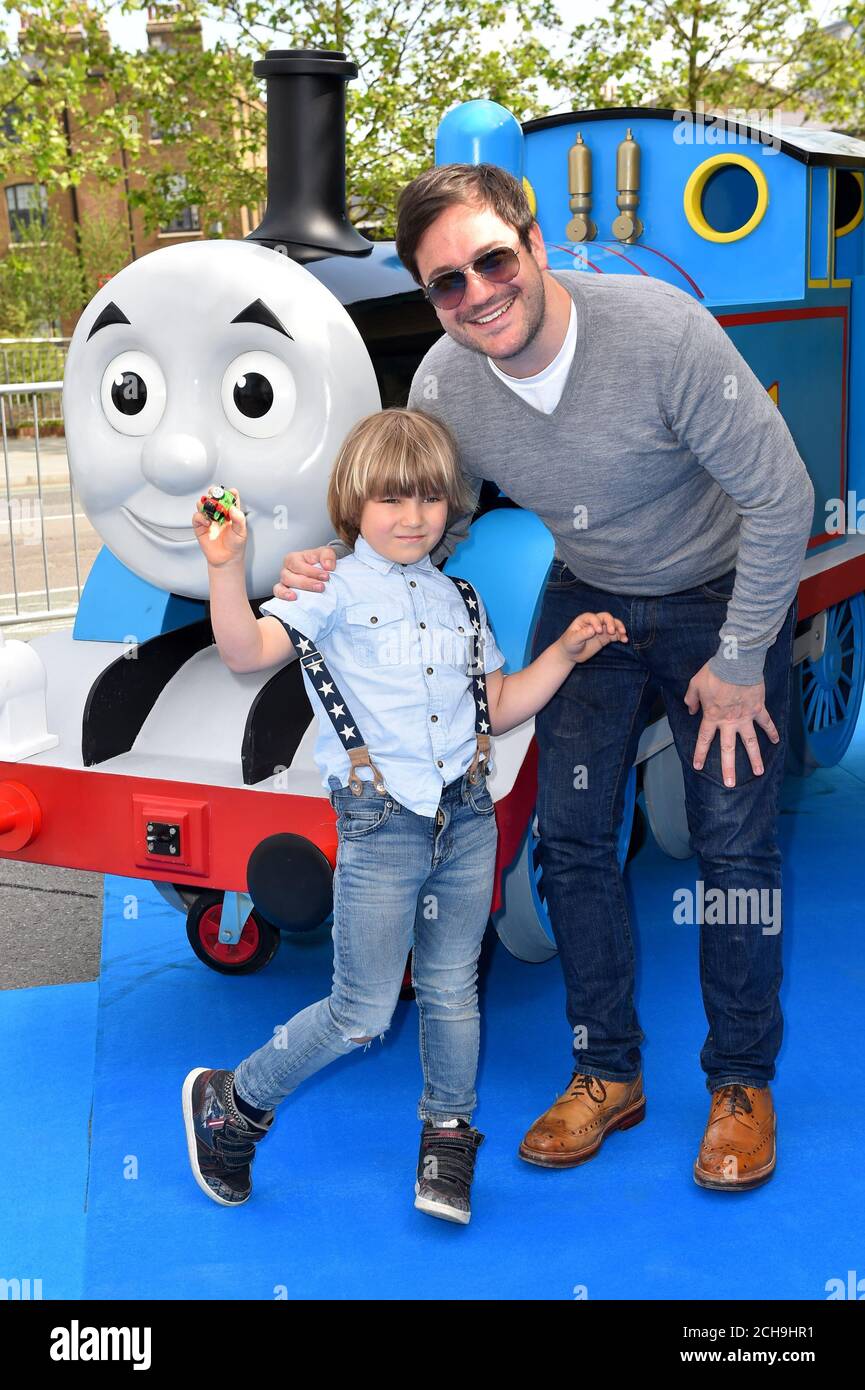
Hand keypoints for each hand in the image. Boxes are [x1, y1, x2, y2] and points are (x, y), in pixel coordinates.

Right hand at [192, 487, 245, 566]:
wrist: (226, 559)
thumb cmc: (235, 545)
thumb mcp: (241, 532)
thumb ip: (239, 519)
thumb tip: (233, 508)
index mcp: (231, 513)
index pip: (230, 499)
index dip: (230, 493)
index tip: (231, 491)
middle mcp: (219, 514)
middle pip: (214, 498)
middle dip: (214, 493)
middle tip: (215, 493)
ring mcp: (209, 519)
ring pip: (203, 505)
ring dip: (205, 503)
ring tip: (210, 507)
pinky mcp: (200, 526)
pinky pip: (197, 517)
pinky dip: (200, 516)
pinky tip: (207, 522)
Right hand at [273, 546, 337, 598]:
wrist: (323, 572)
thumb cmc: (320, 561)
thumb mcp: (326, 553)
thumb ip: (327, 555)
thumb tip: (327, 566)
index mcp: (294, 558)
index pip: (298, 564)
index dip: (311, 571)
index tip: (325, 576)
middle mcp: (287, 570)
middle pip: (289, 576)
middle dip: (306, 583)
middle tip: (321, 587)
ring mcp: (284, 582)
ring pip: (282, 586)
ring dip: (294, 591)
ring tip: (306, 596)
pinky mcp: (284, 592)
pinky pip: (279, 593)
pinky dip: (284, 596)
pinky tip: (294, 599)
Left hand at [560, 611, 627, 663]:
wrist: (571, 654)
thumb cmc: (569, 644)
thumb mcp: (573, 640)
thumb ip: (582, 634)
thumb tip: (592, 630)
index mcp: (585, 620)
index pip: (594, 617)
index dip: (597, 622)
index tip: (598, 631)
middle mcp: (594, 622)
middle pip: (606, 617)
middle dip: (611, 623)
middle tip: (611, 632)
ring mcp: (601, 629)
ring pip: (613, 624)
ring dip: (619, 628)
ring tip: (623, 634)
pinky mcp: (605, 637)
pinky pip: (615, 635)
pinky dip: (620, 636)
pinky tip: (624, 640)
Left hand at [684, 662, 779, 785]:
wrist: (736, 663)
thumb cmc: (714, 673)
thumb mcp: (695, 684)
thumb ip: (691, 699)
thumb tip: (690, 709)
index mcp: (712, 717)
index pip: (704, 739)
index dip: (700, 753)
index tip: (698, 767)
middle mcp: (729, 722)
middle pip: (728, 749)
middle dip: (728, 767)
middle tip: (730, 783)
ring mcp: (745, 717)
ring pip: (751, 742)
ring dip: (755, 758)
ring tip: (759, 772)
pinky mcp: (758, 709)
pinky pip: (766, 722)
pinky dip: (772, 731)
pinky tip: (777, 741)